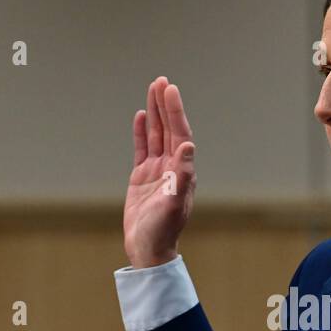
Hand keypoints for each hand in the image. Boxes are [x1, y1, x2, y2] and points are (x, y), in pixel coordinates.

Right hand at [123, 76, 196, 267]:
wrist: (148, 249)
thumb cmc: (163, 230)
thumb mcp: (173, 204)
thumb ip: (182, 175)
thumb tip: (188, 146)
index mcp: (183, 171)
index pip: (180, 134)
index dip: (175, 112)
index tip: (170, 90)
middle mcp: (172, 167)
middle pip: (169, 129)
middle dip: (165, 105)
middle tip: (161, 81)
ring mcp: (156, 171)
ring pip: (156, 135)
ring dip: (155, 113)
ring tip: (152, 89)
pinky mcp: (141, 177)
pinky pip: (142, 149)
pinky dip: (142, 132)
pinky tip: (141, 116)